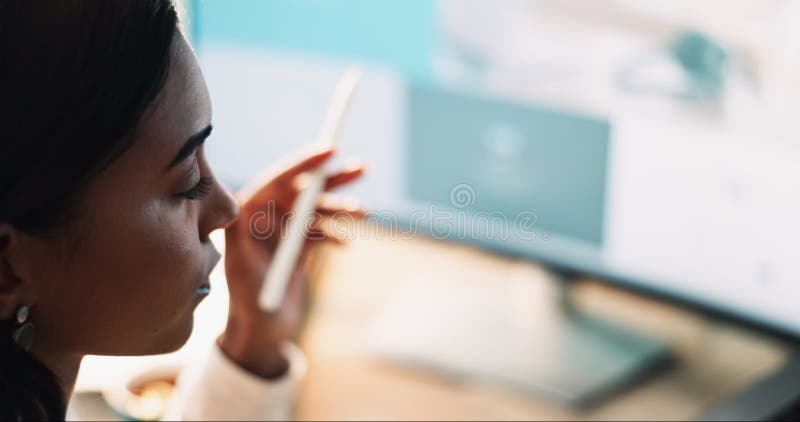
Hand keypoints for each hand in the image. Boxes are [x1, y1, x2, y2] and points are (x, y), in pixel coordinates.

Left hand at [219, 147, 363, 377]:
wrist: (263, 333)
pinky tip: (345, 244)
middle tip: (363, 167)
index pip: (278, 179)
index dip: (304, 162)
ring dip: (341, 208)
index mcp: (248, 215)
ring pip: (317, 208)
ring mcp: (284, 231)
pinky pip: (323, 229)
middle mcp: (265, 218)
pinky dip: (337, 232)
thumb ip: (247, 241)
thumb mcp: (244, 271)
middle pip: (302, 187)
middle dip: (332, 178)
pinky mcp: (298, 245)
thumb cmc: (248, 305)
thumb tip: (250, 208)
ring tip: (363, 212)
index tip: (331, 149)